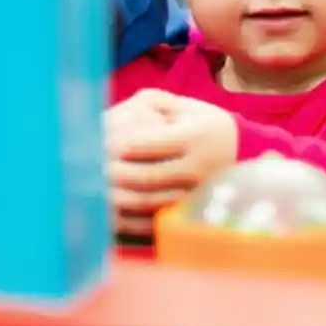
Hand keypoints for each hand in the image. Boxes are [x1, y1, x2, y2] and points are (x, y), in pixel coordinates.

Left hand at [105, 90, 238, 235]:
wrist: (236, 153)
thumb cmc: (199, 123)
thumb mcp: (182, 105)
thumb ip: (149, 103)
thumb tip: (115, 112)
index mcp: (198, 136)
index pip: (158, 142)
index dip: (127, 145)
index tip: (99, 144)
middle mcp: (201, 167)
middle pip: (151, 176)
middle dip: (116, 175)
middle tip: (88, 171)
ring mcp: (196, 195)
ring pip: (151, 202)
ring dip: (117, 200)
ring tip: (91, 193)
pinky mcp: (189, 215)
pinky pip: (156, 222)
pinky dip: (128, 221)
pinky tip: (106, 215)